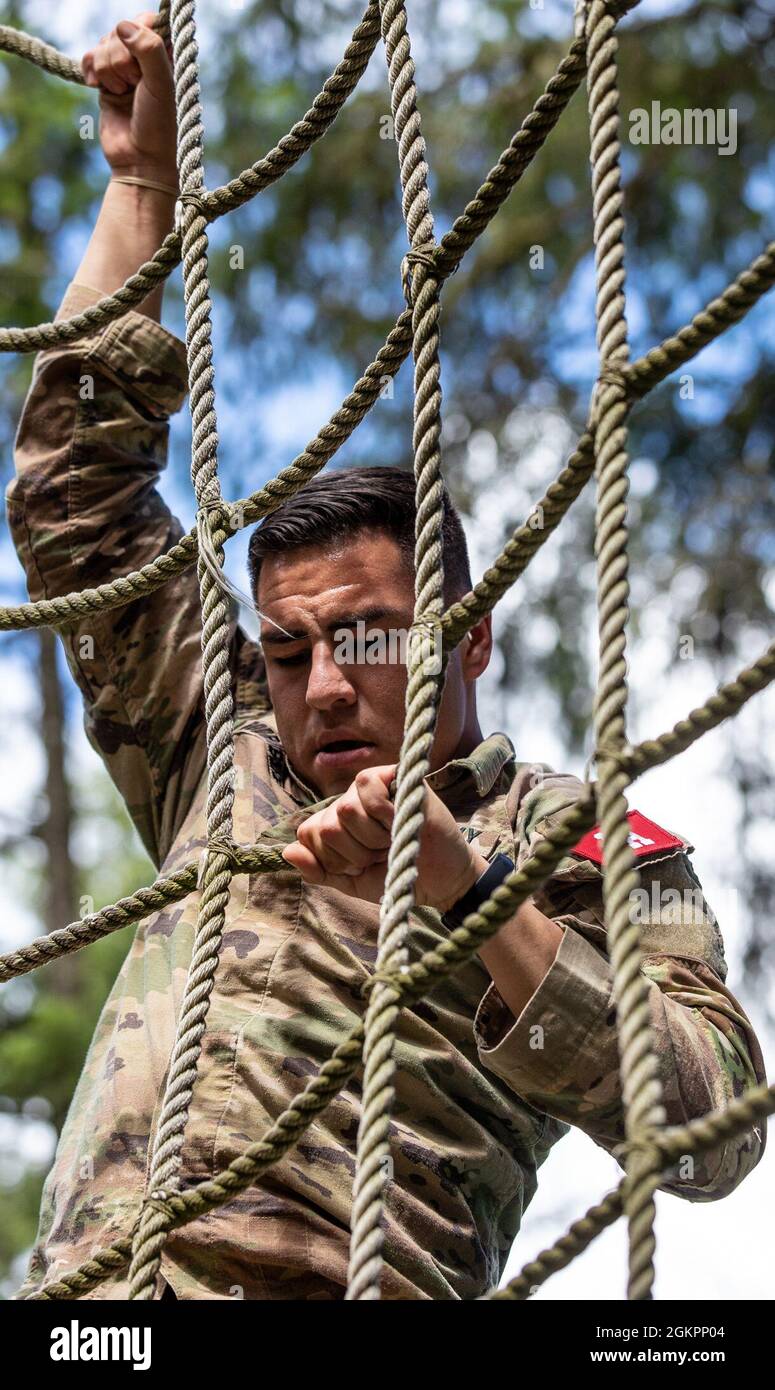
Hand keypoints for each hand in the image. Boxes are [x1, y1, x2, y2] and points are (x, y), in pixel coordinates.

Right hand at [81, 12, 177, 184]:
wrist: (139, 162)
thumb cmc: (158, 126)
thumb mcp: (161, 85)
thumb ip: (149, 49)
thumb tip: (124, 25)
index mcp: (166, 54)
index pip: (147, 20)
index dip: (138, 35)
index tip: (142, 63)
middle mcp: (144, 58)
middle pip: (119, 31)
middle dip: (121, 59)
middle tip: (134, 86)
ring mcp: (123, 68)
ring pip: (102, 44)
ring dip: (108, 70)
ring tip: (123, 94)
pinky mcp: (104, 80)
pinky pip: (89, 57)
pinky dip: (91, 71)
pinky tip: (100, 88)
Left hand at [280, 765, 488, 912]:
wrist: (439, 882)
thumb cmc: (396, 875)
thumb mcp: (350, 881)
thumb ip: (318, 869)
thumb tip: (286, 851)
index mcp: (336, 820)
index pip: (307, 833)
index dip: (333, 859)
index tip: (361, 866)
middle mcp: (351, 798)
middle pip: (326, 824)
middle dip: (355, 852)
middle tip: (381, 853)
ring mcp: (374, 786)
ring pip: (343, 808)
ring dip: (371, 837)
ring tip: (391, 840)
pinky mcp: (397, 776)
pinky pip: (367, 785)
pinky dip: (381, 812)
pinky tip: (398, 821)